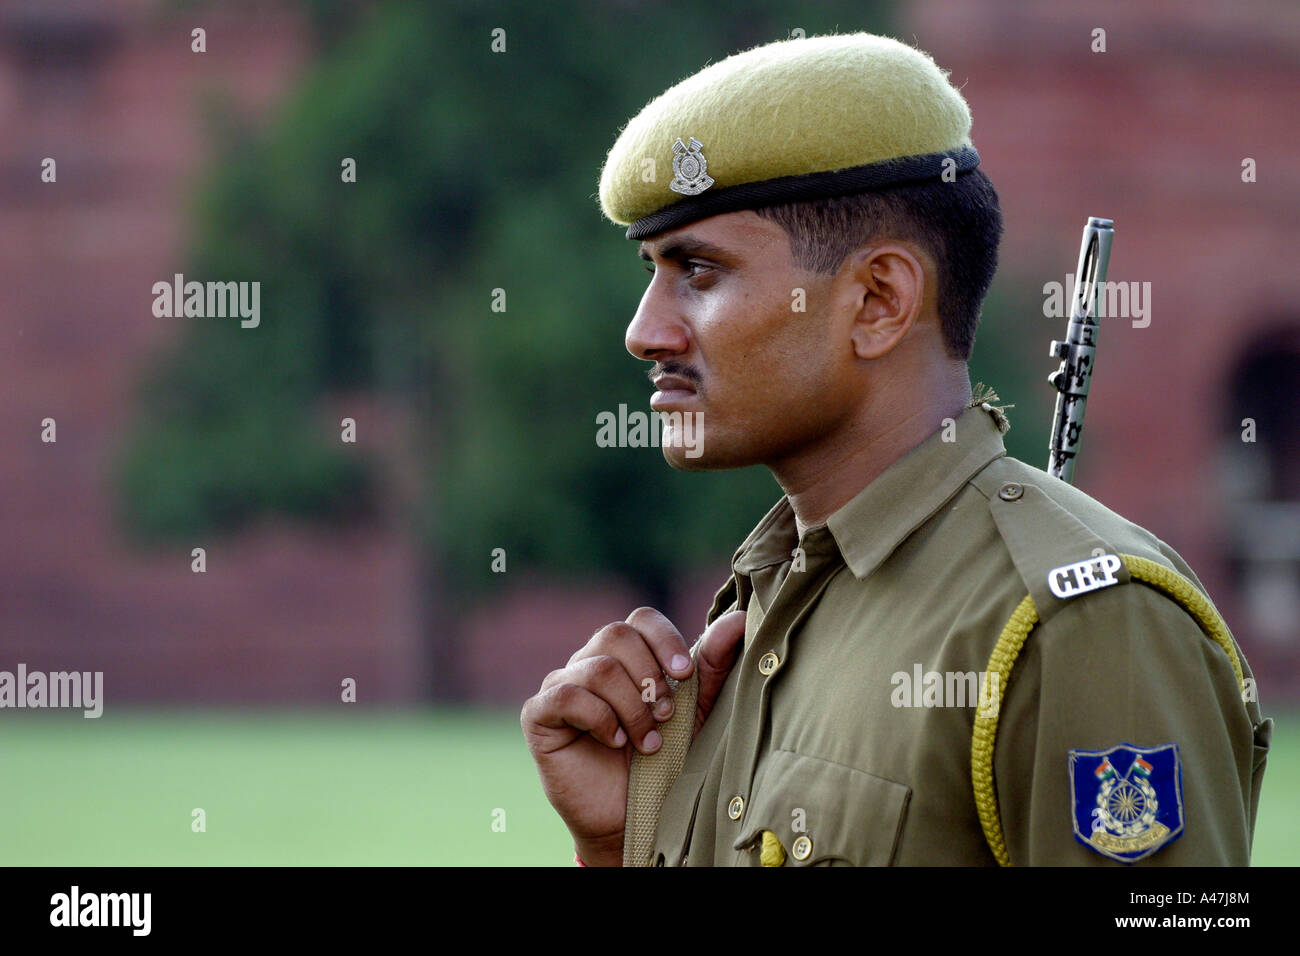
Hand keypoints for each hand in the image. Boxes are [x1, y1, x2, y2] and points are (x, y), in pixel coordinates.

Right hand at [521, 607, 745, 865]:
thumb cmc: (666, 761)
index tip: (684, 673)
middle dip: (649, 676)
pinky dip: (599, 719)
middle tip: (667, 714)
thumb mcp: (697, 712)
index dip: (665, 639)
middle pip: (616, 634)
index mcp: (628, 655)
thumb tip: (738, 620)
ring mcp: (562, 685)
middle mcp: (590, 662)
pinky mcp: (539, 714)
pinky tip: (615, 742)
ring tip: (648, 742)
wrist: (635, 816)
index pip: (641, 618)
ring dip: (632, 708)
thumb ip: (713, 666)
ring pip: (598, 669)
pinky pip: (566, 695)